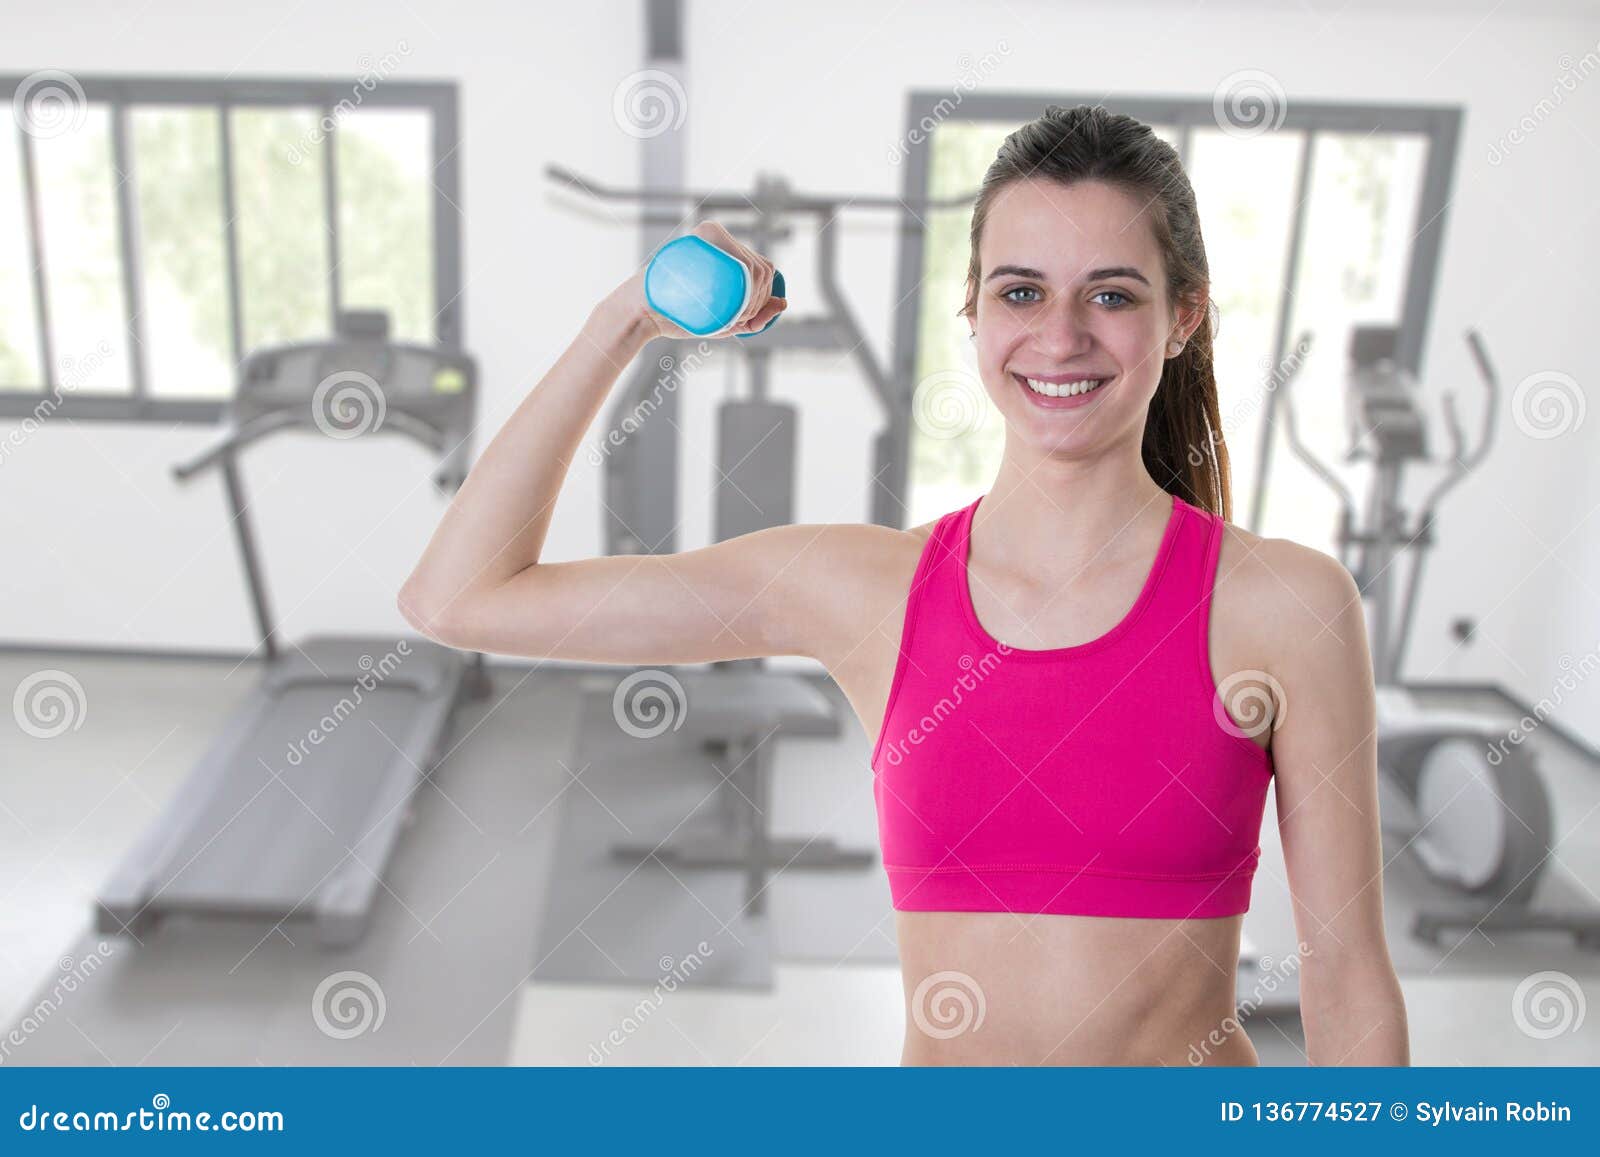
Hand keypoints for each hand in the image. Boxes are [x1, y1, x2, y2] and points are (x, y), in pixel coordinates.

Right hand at [616, 221, 786, 341]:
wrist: (643, 314)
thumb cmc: (680, 315)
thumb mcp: (724, 319)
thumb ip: (754, 315)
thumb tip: (783, 302)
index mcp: (725, 251)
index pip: (764, 269)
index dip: (763, 296)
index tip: (745, 316)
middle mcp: (719, 238)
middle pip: (763, 269)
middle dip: (758, 301)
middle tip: (737, 319)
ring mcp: (711, 237)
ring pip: (754, 268)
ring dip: (751, 299)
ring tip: (728, 314)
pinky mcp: (703, 237)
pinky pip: (739, 260)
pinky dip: (743, 287)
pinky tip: (729, 300)